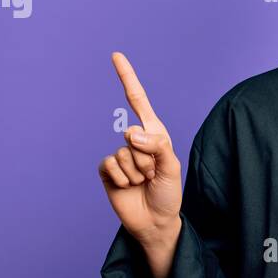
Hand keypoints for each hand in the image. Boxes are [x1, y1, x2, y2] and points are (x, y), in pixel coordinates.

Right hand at [98, 52, 182, 243]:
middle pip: (133, 135)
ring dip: (136, 173)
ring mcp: (120, 155)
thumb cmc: (168, 193)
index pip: (137, 101)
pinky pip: (110, 165)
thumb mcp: (171, 167)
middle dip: (147, 160)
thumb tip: (130, 133)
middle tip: (153, 175)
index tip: (115, 55)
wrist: (155, 221)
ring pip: (124, 154)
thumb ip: (155, 145)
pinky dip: (121, 178)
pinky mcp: (107, 170)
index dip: (126, 78)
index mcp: (154, 133)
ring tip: (143, 183)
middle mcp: (135, 140)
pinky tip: (127, 187)